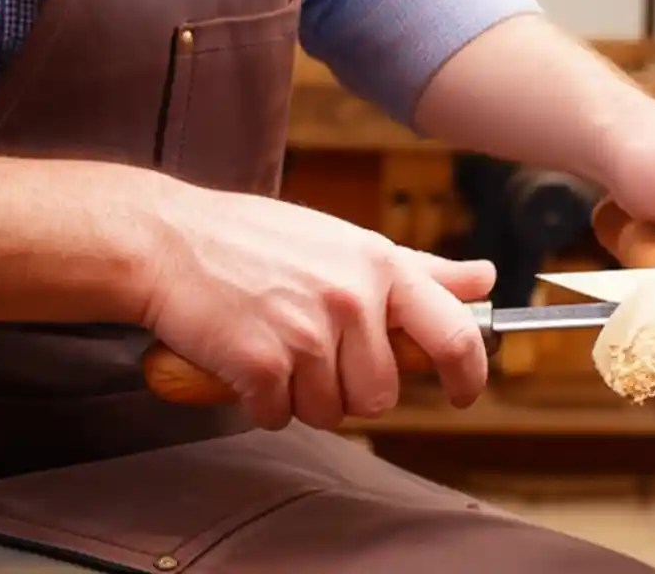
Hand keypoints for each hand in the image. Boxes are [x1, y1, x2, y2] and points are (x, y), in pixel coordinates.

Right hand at [139, 183, 494, 430]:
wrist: (168, 241)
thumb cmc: (258, 240)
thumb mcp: (348, 241)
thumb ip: (421, 268)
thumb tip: (485, 279)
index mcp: (381, 266)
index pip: (453, 334)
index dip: (467, 375)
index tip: (462, 393)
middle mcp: (352, 299)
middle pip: (381, 394)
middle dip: (351, 388)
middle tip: (316, 355)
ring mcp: (307, 334)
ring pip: (331, 411)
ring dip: (304, 396)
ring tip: (279, 350)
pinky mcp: (261, 364)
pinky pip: (280, 415)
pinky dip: (263, 402)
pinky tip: (248, 363)